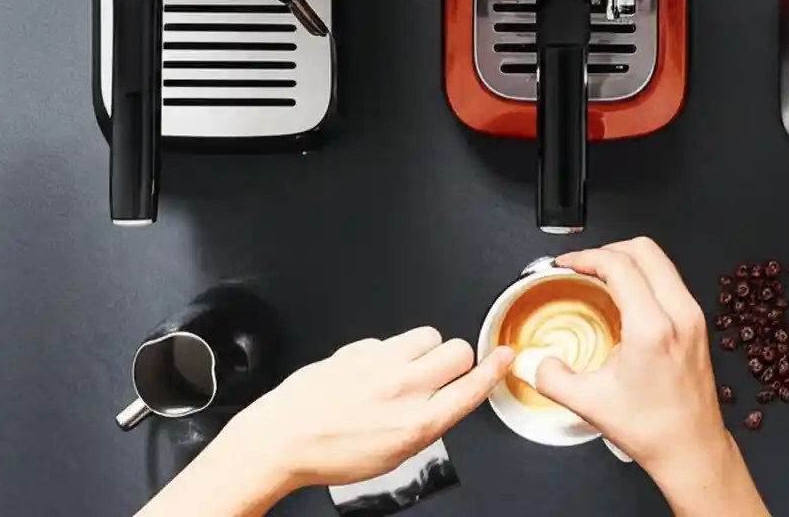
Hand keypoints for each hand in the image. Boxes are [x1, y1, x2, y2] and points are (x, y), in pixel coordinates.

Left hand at [229, 327, 513, 489]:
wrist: (283, 437)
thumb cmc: (332, 452)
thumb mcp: (394, 454)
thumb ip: (427, 421)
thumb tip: (448, 395)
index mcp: (418, 423)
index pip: (472, 388)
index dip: (495, 370)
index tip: (505, 357)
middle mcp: (404, 389)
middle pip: (459, 351)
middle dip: (457, 360)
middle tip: (440, 373)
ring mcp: (381, 363)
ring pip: (430, 335)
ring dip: (426, 349)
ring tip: (406, 369)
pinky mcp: (360, 347)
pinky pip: (392, 338)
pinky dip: (390, 351)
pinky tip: (372, 371)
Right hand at [531, 238, 727, 477]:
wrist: (691, 449)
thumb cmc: (653, 429)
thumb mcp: (588, 403)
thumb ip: (552, 377)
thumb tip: (537, 361)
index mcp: (652, 328)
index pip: (619, 266)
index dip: (586, 257)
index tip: (567, 264)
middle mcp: (679, 315)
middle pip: (645, 250)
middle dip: (608, 249)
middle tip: (583, 264)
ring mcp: (693, 317)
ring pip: (661, 261)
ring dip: (628, 260)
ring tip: (601, 276)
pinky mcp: (697, 324)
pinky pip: (670, 280)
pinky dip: (645, 276)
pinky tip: (625, 297)